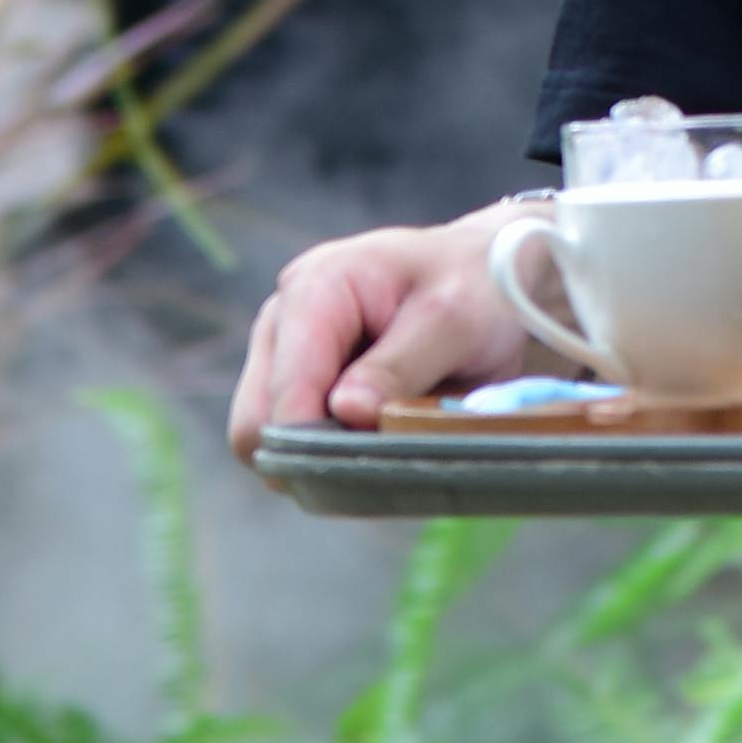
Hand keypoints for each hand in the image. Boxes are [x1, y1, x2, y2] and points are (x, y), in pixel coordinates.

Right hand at [227, 204, 526, 454]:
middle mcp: (283, 323)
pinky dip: (333, 456)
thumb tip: (347, 412)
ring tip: (390, 440)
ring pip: (270, 443)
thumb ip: (399, 366)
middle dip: (314, 452)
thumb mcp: (452, 320)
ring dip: (325, 456)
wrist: (484, 279)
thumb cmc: (473, 289)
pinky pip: (295, 446)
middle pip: (256, 424)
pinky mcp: (299, 388)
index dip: (316, 438)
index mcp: (313, 290)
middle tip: (385, 454)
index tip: (369, 462)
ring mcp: (285, 357)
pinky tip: (381, 440)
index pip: (283, 389)